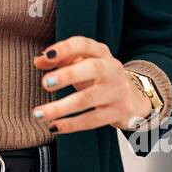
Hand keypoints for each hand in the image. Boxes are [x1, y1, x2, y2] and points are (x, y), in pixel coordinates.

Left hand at [30, 36, 152, 133]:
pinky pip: (92, 120)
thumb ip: (60, 60)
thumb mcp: (82, 63)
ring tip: (38, 113)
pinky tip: (54, 126)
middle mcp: (112, 69)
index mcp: (101, 52)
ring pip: (87, 99)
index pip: (84, 45)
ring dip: (60, 108)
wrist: (132, 97)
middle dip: (67, 75)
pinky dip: (71, 124)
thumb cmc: (98, 76)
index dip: (66, 49)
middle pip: (92, 69)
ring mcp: (117, 91)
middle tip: (45, 83)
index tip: (48, 56)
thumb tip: (38, 61)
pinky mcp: (118, 112)